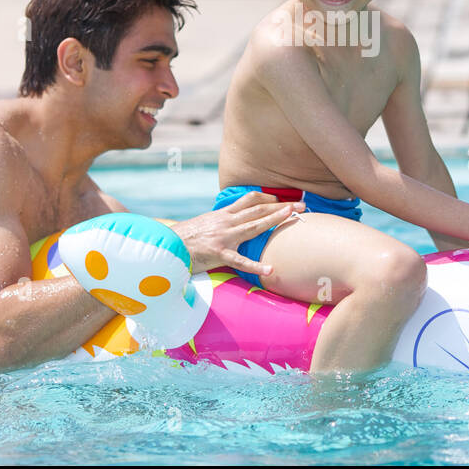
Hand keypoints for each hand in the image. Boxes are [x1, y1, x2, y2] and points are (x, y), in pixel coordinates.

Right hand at [170, 191, 304, 274]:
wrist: (167, 246)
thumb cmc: (185, 237)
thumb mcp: (205, 223)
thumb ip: (221, 221)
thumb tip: (234, 221)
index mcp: (223, 214)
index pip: (250, 200)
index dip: (268, 198)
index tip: (283, 200)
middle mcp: (226, 222)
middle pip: (258, 210)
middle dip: (281, 206)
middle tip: (301, 205)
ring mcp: (223, 237)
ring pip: (254, 226)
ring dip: (274, 220)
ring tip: (293, 217)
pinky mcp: (218, 254)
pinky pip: (240, 261)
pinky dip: (256, 266)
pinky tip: (270, 270)